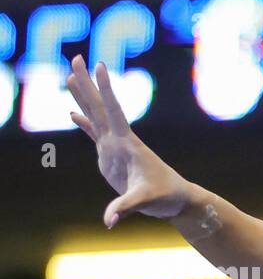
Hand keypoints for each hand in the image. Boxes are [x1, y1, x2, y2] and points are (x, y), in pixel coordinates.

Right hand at [66, 55, 191, 227]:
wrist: (176, 200)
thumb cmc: (166, 197)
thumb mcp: (145, 202)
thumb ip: (125, 208)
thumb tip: (108, 221)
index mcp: (128, 144)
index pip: (114, 111)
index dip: (105, 90)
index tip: (99, 66)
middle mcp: (120, 140)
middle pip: (100, 106)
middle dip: (88, 83)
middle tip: (76, 57)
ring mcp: (115, 148)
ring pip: (96, 116)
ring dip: (83, 97)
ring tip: (72, 76)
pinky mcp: (111, 157)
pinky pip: (94, 134)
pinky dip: (84, 123)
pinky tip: (73, 112)